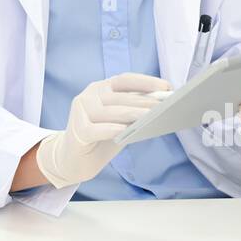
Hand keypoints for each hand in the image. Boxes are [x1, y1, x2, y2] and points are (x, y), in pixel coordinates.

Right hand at [35, 73, 170, 188]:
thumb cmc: (101, 138)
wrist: (73, 160)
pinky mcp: (77, 131)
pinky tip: (124, 131)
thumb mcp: (120, 122)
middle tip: (163, 106)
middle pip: (119, 96)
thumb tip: (160, 107)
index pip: (124, 80)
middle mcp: (89, 96)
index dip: (146, 82)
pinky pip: (96, 130)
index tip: (166, 88)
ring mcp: (80, 112)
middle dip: (144, 101)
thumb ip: (133, 112)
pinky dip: (110, 129)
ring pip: (109, 111)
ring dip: (131, 114)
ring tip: (150, 117)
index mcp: (101, 89)